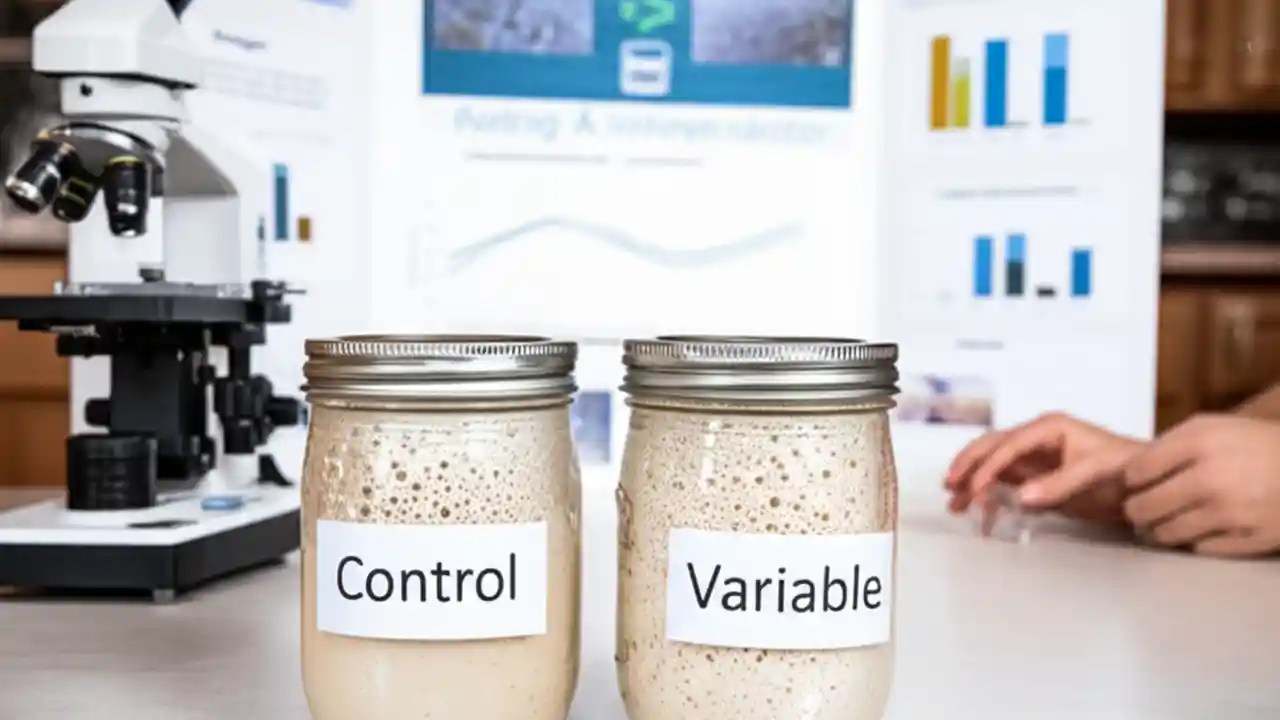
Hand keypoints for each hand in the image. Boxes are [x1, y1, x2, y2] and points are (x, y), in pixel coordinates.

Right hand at [945, 413, 1142, 523]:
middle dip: (968, 467)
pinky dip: (989, 498)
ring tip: (955, 505)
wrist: (1149, 486)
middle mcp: (1037, 439)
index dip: (988, 466)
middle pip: (991, 448)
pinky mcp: (1037, 479)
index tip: (975, 489)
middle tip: (950, 487)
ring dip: (972, 483)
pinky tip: (981, 515)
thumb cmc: (1127, 470)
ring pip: (992, 466)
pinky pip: (1005, 485)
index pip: (1008, 444)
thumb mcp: (1095, 473)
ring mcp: (1035, 459)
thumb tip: (1020, 497)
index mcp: (1049, 428)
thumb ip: (1058, 484)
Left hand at [1123, 415, 1279, 557]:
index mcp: (1199, 444)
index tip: (1136, 483)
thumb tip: (1130, 472)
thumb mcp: (1210, 427)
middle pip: (1143, 508)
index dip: (1131, 480)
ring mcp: (1231, 513)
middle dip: (1137, 510)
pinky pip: (1201, 549)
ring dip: (1160, 530)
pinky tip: (1201, 529)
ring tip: (1165, 521)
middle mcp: (1211, 479)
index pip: (1137, 471)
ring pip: (1168, 534)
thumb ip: (1168, 445)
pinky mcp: (1250, 539)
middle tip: (1141, 509)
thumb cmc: (1253, 444)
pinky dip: (1196, 541)